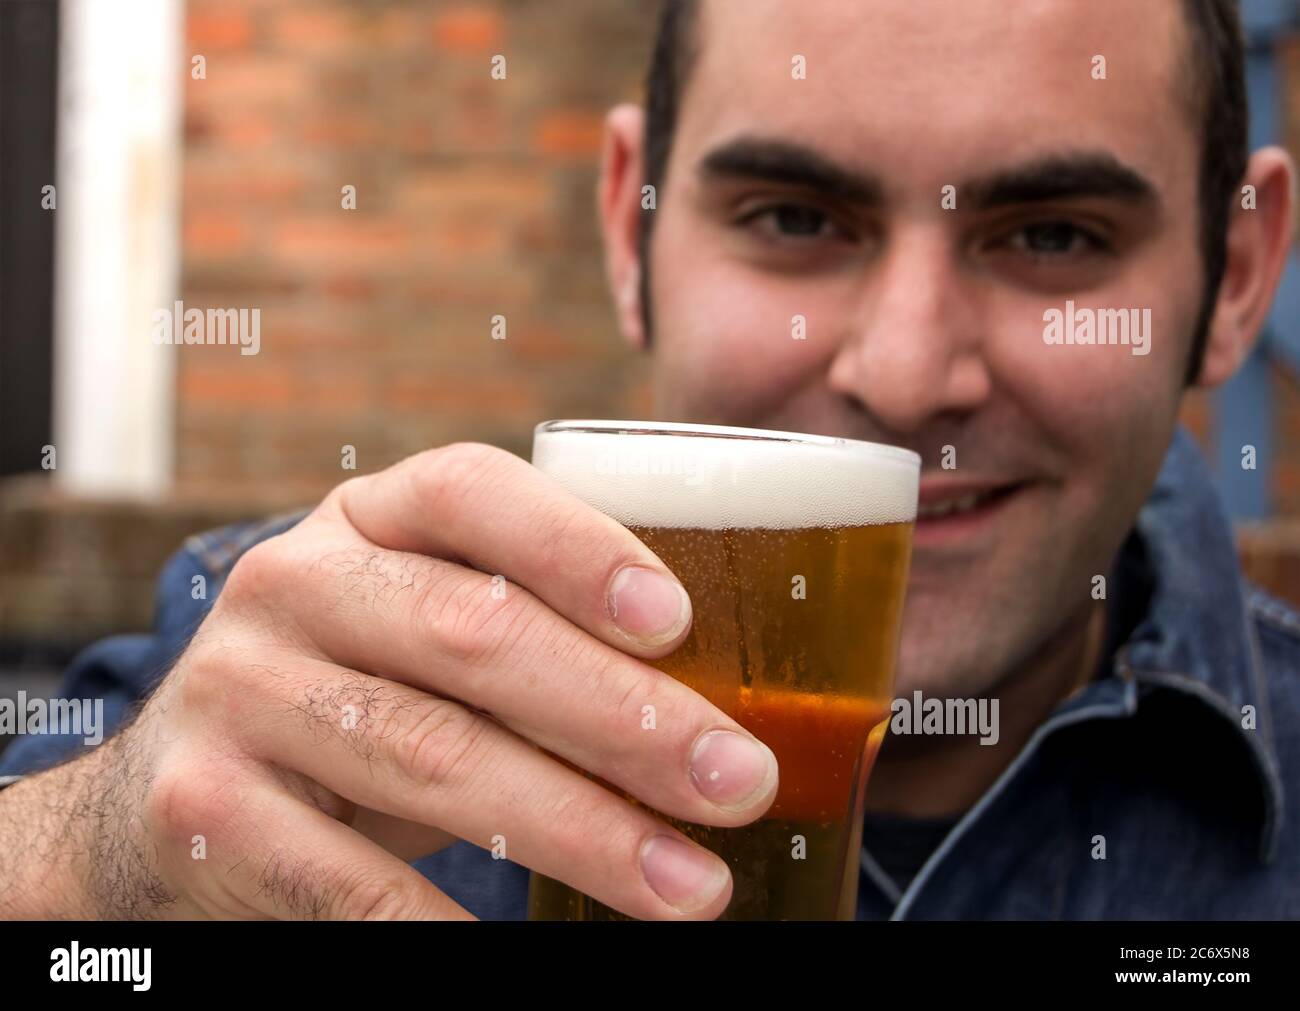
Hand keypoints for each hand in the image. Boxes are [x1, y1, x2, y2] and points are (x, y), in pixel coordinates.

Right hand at [2, 444, 778, 919]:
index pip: (470, 492)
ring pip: (433, 756)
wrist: (187, 784)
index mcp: (367, 517)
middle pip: (472, 634)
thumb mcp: (430, 628)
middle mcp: (293, 582)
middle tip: (737, 781)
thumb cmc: (369, 688)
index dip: (576, 547)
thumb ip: (536, 630)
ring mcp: (240, 689)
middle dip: (622, 717)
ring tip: (690, 888)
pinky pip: (350, 879)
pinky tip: (538, 945)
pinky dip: (453, 920)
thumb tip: (721, 710)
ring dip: (580, 831)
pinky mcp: (203, 804)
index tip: (678, 621)